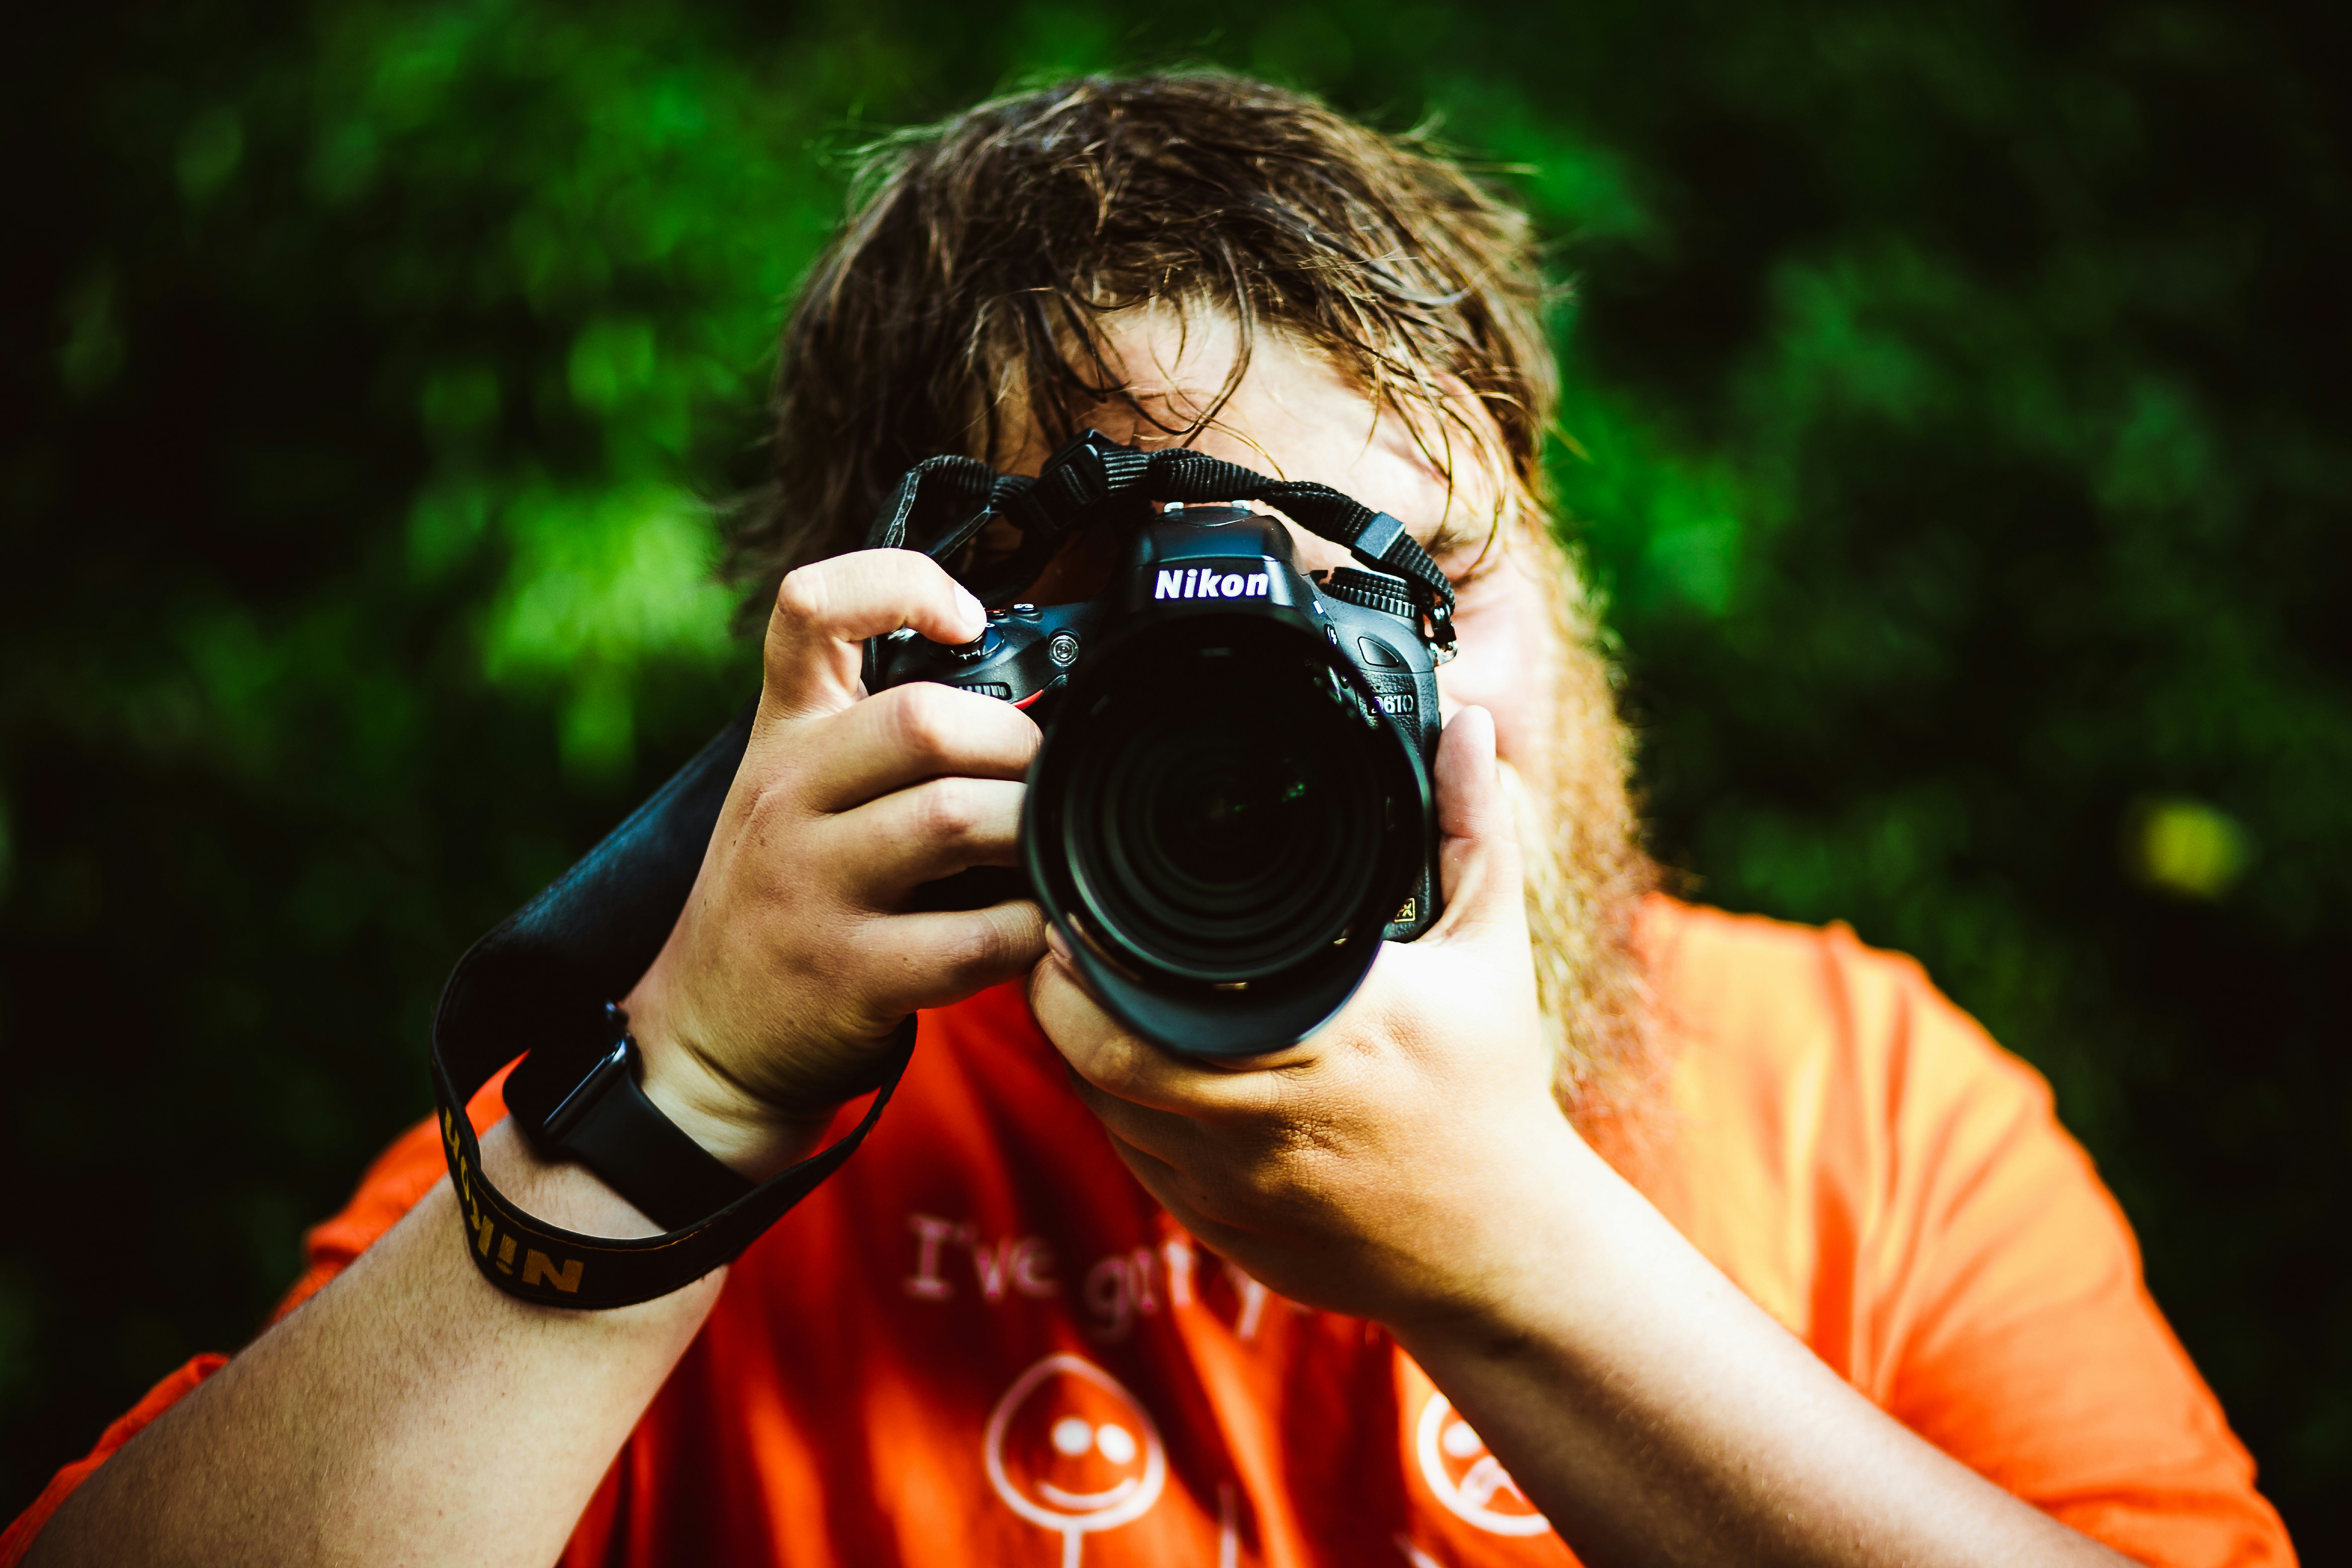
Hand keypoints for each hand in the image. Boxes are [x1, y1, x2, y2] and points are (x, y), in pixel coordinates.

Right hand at [622, 551, 1049, 1176]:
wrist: (706, 1036)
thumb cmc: (782, 899)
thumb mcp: (798, 790)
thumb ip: (879, 734)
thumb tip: (1026, 701)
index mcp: (785, 734)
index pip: (809, 607)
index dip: (899, 585)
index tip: (968, 619)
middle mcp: (788, 797)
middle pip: (922, 720)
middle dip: (1016, 743)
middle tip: (1042, 776)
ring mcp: (812, 887)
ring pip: (953, 818)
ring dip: (1030, 830)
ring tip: (1047, 848)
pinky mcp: (848, 974)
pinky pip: (972, 938)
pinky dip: (1031, 930)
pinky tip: (1038, 929)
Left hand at [1029, 704, 1583, 1329]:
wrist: (1499, 1249)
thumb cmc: (1491, 1093)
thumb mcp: (1491, 949)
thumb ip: (1472, 830)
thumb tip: (1470, 728)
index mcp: (1319, 1033)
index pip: (1145, 1000)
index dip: (1088, 956)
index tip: (1078, 907)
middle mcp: (1259, 1112)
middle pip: (1096, 1054)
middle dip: (1056, 993)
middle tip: (1055, 940)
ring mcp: (1228, 1179)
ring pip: (1101, 1107)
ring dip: (1075, 1049)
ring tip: (1076, 988)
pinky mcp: (1215, 1224)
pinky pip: (1130, 1157)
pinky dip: (1113, 1107)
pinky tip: (1120, 1064)